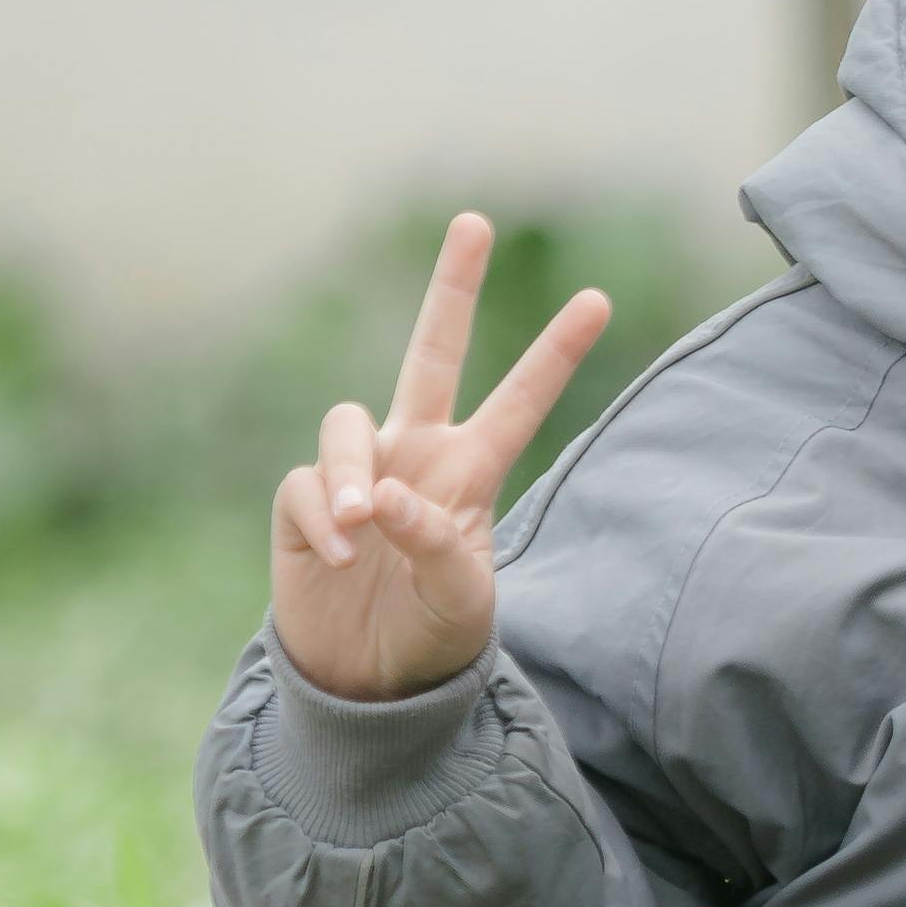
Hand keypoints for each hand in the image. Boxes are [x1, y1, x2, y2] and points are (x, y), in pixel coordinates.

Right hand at [269, 213, 613, 702]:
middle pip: (430, 353)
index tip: (600, 299)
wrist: (370, 683)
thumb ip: (436, 544)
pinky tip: (342, 559)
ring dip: (353, 470)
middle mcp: (415, 455)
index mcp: (470, 472)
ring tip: (364, 526)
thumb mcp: (460, 600)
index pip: (519, 401)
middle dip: (453, 289)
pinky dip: (325, 517)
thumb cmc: (432, 635)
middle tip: (476, 223)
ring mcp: (357, 473)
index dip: (554, 353)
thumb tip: (382, 496)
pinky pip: (308, 487)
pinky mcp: (305, 503)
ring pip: (347, 424)